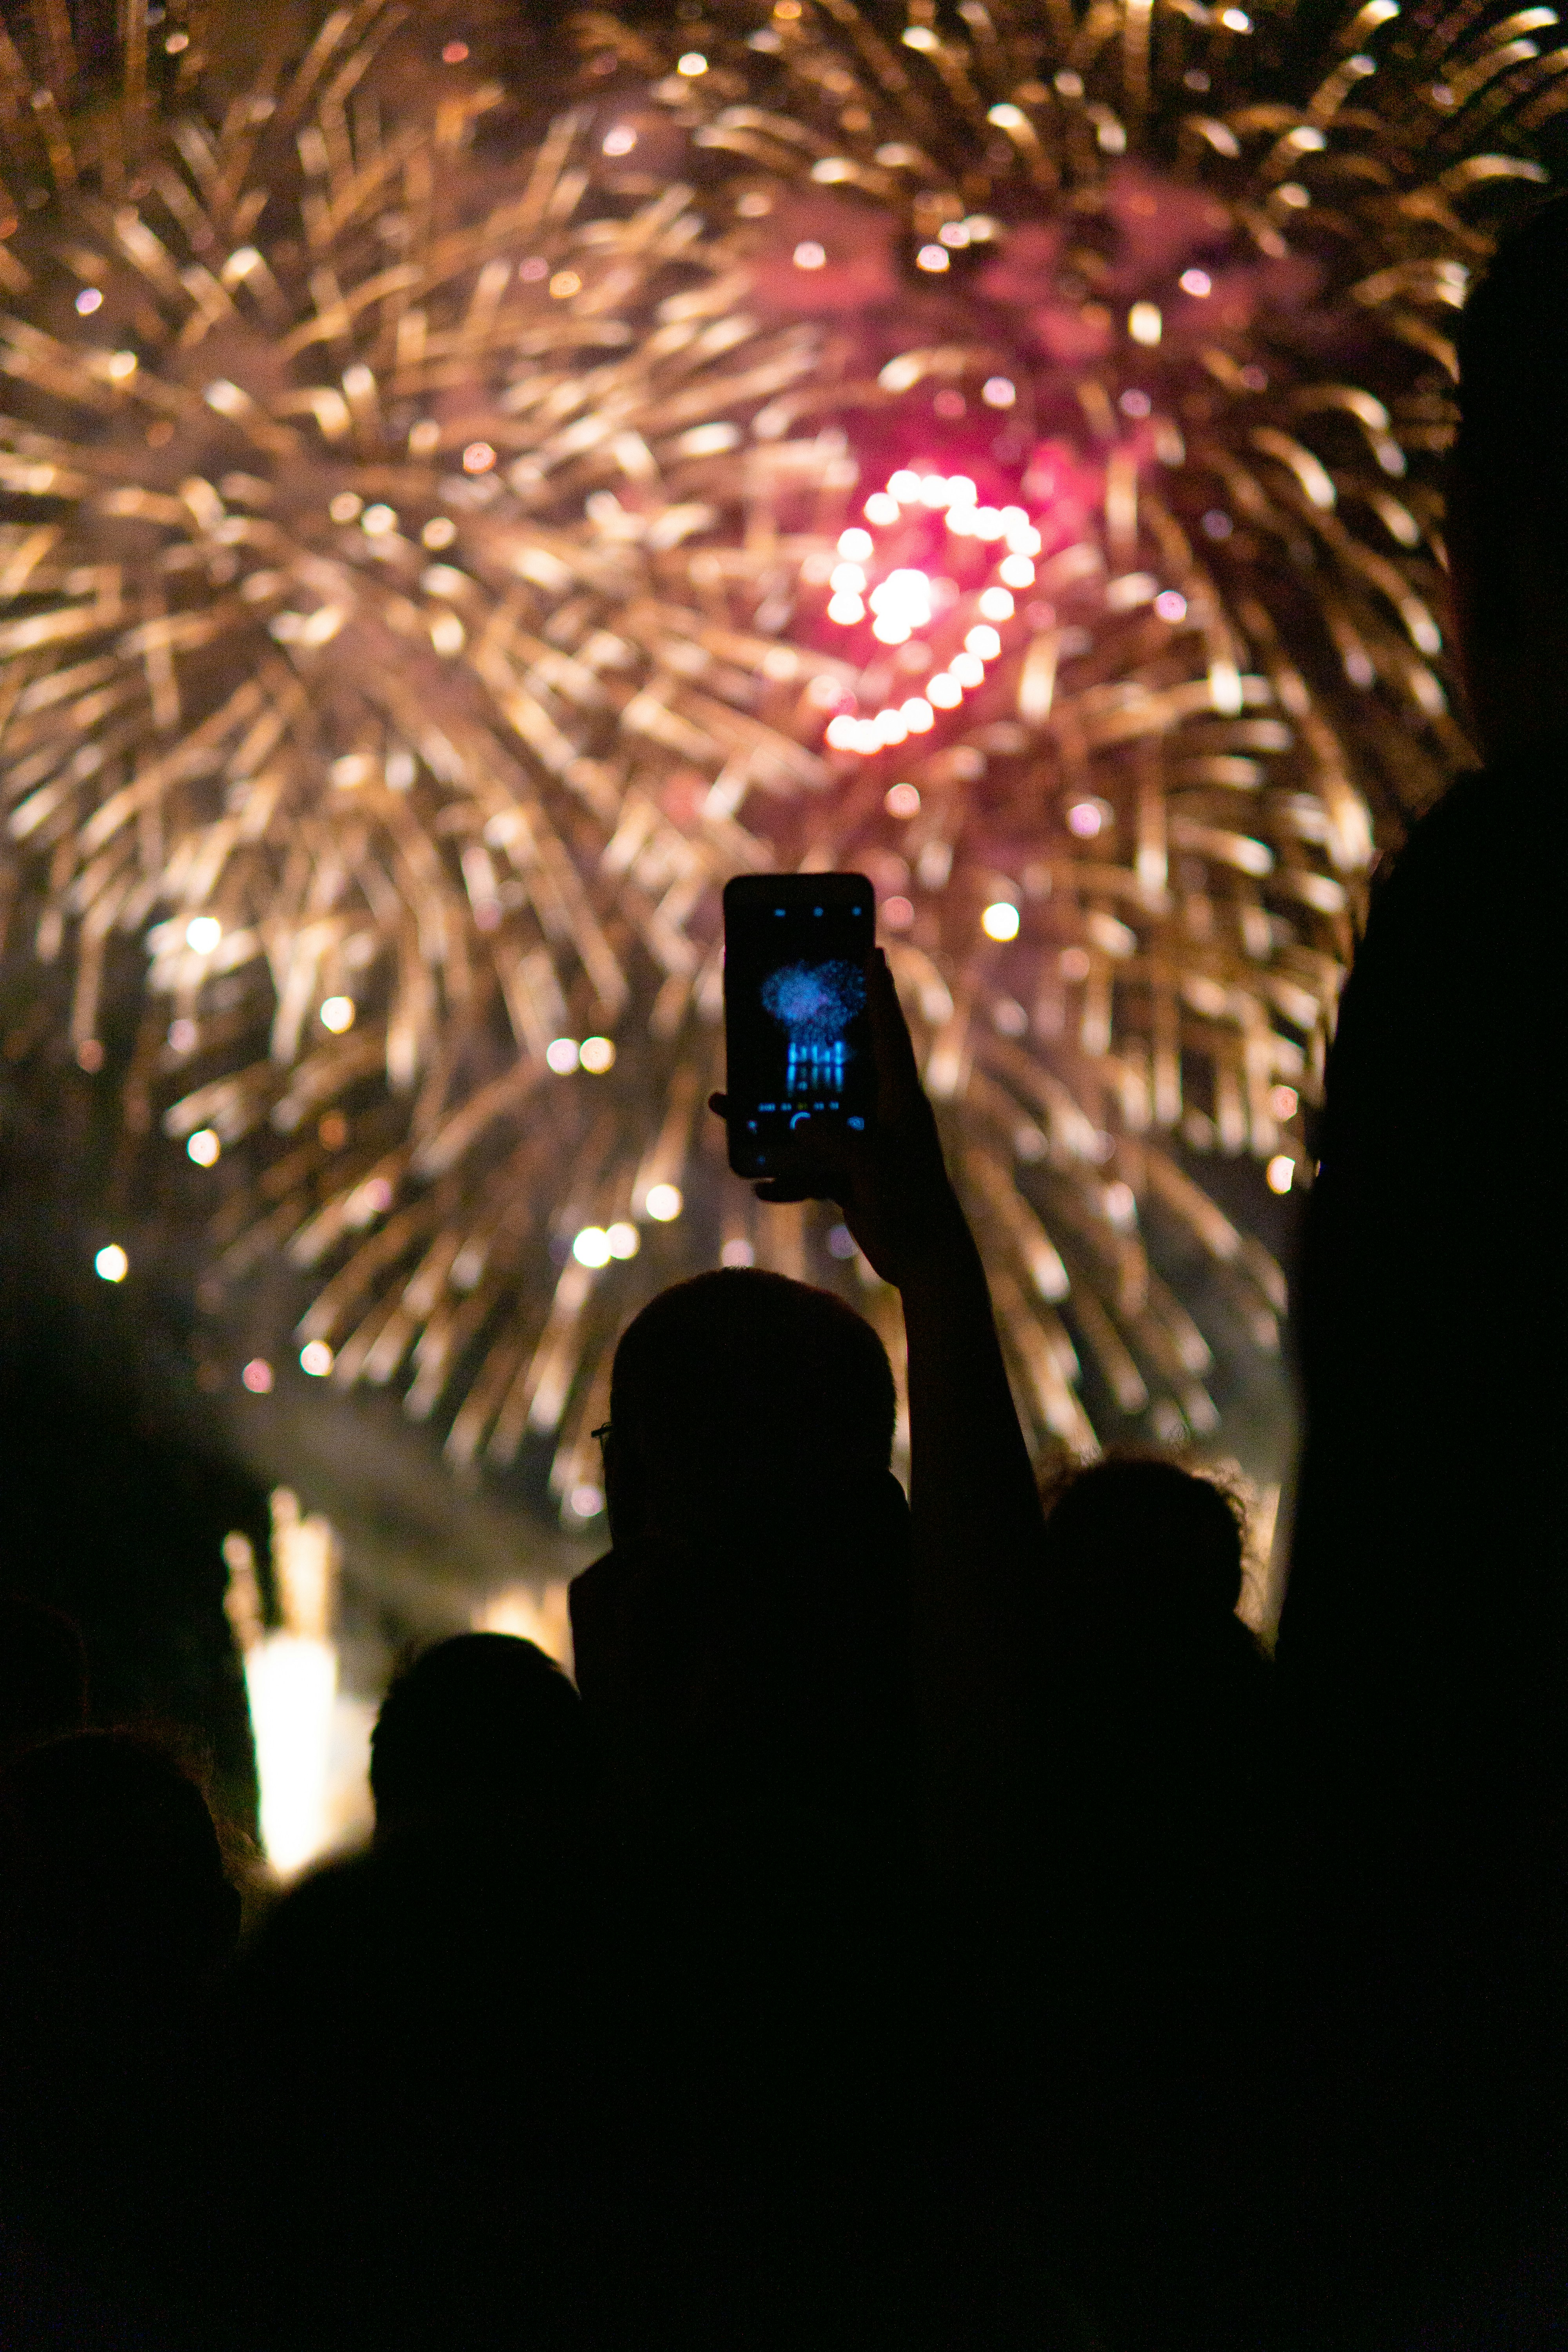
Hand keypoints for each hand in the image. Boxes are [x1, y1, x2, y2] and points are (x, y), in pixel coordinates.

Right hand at [710, 948, 963, 1286]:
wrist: (928, 1263)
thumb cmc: (913, 1208)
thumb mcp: (874, 1170)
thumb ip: (836, 1141)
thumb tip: (797, 1123)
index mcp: (899, 1100)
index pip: (887, 1033)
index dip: (878, 992)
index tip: (872, 952)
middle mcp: (882, 1115)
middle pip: (837, 1067)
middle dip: (804, 1045)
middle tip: (781, 1009)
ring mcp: (865, 1145)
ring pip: (808, 1120)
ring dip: (770, 1117)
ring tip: (724, 1106)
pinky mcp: (852, 1177)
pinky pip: (808, 1168)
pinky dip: (785, 1178)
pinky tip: (761, 1187)